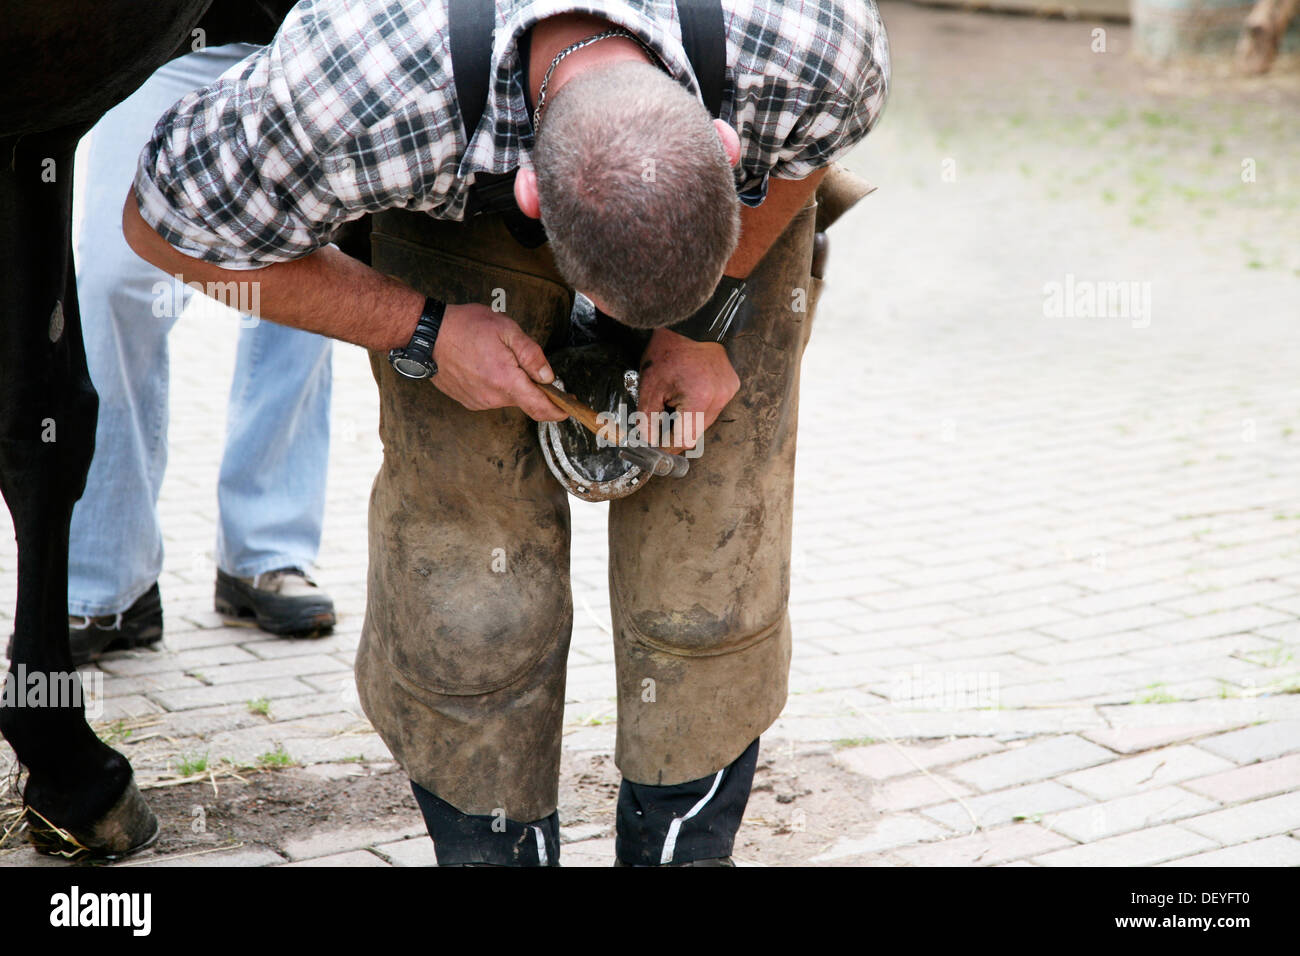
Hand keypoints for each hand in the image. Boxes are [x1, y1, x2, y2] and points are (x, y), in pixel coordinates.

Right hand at [430, 303, 566, 421]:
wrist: (428, 335)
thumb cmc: (466, 327)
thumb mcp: (507, 330)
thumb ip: (531, 355)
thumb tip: (549, 377)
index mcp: (506, 381)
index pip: (540, 407)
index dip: (557, 411)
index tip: (567, 409)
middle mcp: (493, 398)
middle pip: (524, 399)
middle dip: (530, 384)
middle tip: (520, 358)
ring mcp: (479, 401)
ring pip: (507, 397)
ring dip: (510, 382)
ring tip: (495, 356)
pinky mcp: (467, 400)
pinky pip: (491, 396)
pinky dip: (494, 384)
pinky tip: (484, 365)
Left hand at [637, 327, 739, 451]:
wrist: (690, 325)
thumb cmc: (668, 351)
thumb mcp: (650, 386)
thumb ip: (647, 418)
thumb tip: (647, 441)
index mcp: (698, 400)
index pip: (684, 440)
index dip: (668, 446)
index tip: (656, 446)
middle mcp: (718, 398)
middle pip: (696, 433)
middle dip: (677, 432)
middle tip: (661, 422)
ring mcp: (728, 392)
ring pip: (706, 421)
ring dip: (690, 419)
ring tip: (675, 402)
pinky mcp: (732, 386)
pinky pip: (715, 406)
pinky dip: (701, 406)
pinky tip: (690, 391)